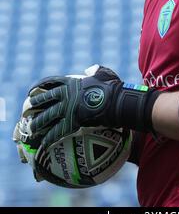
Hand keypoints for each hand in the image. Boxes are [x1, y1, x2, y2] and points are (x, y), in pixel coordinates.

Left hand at [27, 65, 158, 150]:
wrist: (116, 102)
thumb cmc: (113, 87)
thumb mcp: (105, 73)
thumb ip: (96, 70)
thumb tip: (90, 69)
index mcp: (71, 82)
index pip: (51, 81)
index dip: (40, 85)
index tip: (32, 89)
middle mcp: (66, 95)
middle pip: (45, 99)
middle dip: (35, 104)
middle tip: (28, 108)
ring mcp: (68, 108)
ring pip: (48, 116)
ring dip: (38, 122)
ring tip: (31, 128)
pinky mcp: (72, 122)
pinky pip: (57, 131)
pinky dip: (49, 138)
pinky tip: (43, 144)